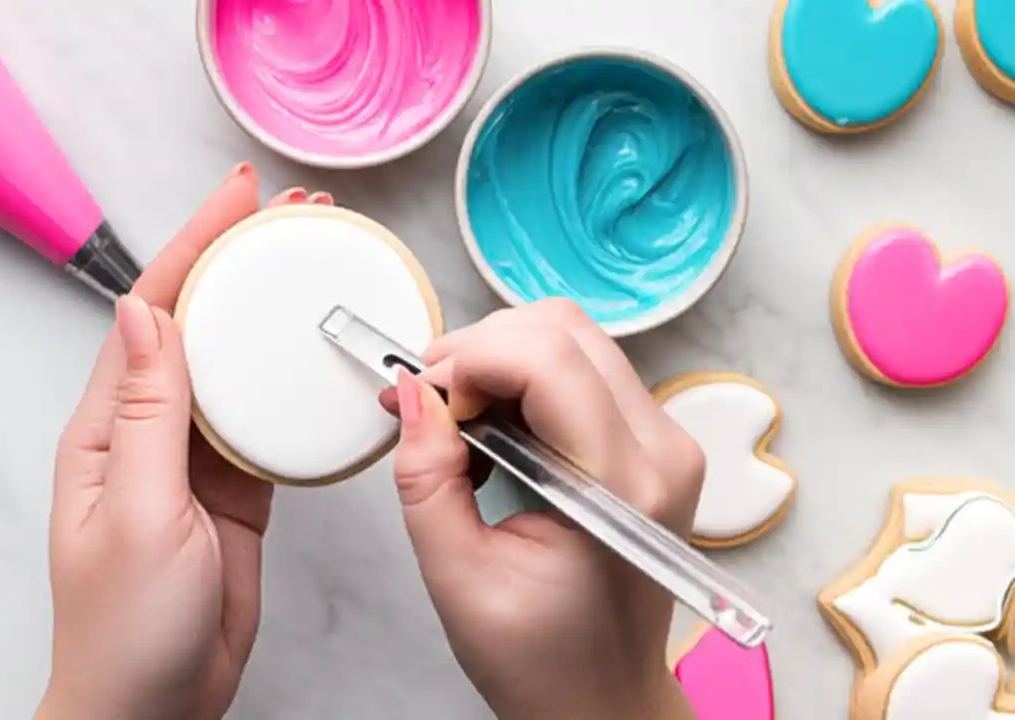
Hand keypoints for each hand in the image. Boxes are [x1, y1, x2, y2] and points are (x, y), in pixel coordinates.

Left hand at [38, 166, 333, 719]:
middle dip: (241, 262)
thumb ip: (150, 413)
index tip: (235, 198)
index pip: (154, 314)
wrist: (155, 706)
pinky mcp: (234, 492)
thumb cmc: (124, 630)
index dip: (195, 247)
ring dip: (270, 315)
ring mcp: (194, 461)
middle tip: (293, 214)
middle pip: (200, 325)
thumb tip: (147, 315)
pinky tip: (318, 363)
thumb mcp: (140, 512)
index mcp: (109, 428)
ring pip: (237, 367)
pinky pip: (266, 423)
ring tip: (313, 266)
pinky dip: (294, 387)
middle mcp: (149, 432)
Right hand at [387, 299, 704, 719]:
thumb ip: (428, 478)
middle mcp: (661, 452)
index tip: (426, 401)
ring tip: (459, 418)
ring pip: (574, 337)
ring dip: (501, 357)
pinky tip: (493, 426)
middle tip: (433, 404)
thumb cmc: (545, 660)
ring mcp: (665, 441)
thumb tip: (412, 393)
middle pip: (564, 330)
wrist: (604, 697)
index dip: (472, 361)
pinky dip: (524, 376)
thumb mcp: (459, 578)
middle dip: (481, 349)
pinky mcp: (653, 441)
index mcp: (620, 489)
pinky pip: (584, 368)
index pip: (549, 361)